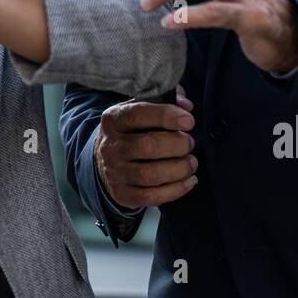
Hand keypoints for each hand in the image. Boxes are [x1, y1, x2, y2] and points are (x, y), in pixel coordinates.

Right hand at [95, 83, 198, 208]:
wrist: (106, 160)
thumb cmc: (133, 131)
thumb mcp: (142, 109)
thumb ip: (165, 100)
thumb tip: (186, 105)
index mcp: (113, 119)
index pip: (138, 114)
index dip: (166, 116)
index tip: (188, 121)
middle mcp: (110, 146)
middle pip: (147, 146)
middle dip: (177, 145)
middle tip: (190, 143)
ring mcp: (114, 172)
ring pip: (150, 174)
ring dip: (179, 169)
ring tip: (191, 162)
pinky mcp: (122, 194)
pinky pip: (150, 197)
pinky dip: (175, 190)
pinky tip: (189, 180)